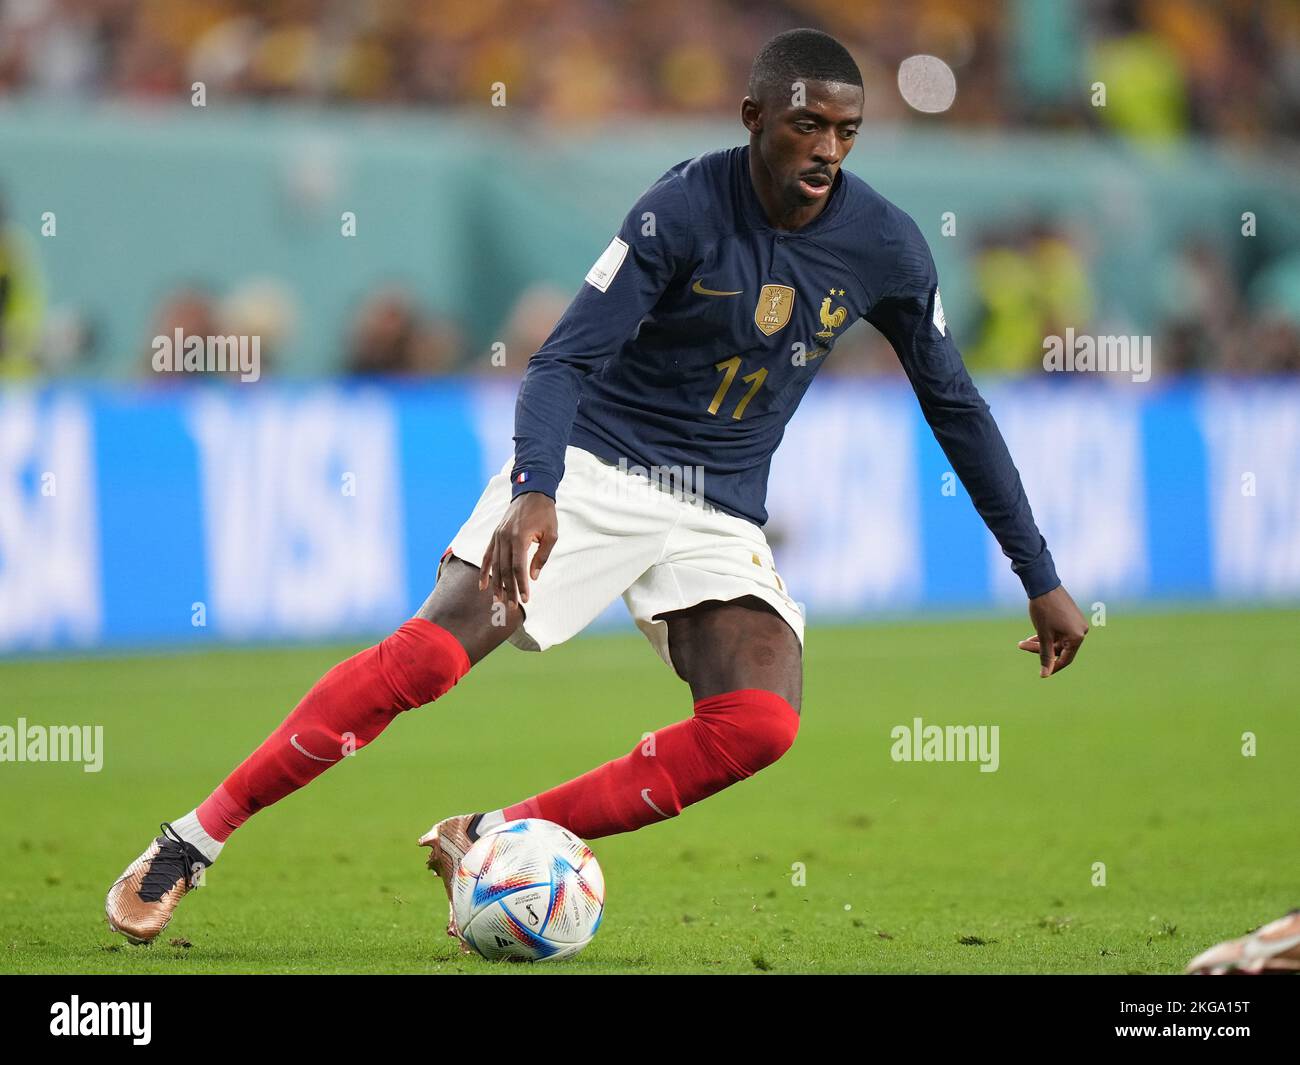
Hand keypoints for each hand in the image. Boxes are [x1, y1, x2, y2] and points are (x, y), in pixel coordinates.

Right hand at [478, 492, 557, 607]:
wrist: (532, 492)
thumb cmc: (545, 513)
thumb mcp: (551, 534)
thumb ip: (542, 556)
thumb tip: (532, 577)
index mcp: (520, 537)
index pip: (519, 567)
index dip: (521, 585)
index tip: (526, 599)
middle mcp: (505, 538)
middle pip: (505, 569)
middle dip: (509, 589)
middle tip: (511, 606)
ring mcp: (498, 536)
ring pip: (495, 565)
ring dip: (496, 584)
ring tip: (498, 600)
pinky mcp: (495, 535)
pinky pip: (487, 555)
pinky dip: (484, 570)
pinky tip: (482, 585)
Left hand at [1018, 585, 1087, 677]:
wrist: (1043, 584)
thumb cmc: (1043, 610)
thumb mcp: (1043, 635)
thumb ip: (1045, 655)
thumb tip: (1045, 675)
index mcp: (1077, 637)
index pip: (1065, 659)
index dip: (1052, 667)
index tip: (1041, 673)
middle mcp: (1081, 631)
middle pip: (1060, 648)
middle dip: (1041, 649)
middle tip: (1022, 645)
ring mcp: (1078, 623)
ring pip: (1058, 640)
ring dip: (1042, 641)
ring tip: (1024, 641)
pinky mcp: (1072, 616)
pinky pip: (1060, 632)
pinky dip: (1048, 634)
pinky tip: (1034, 634)